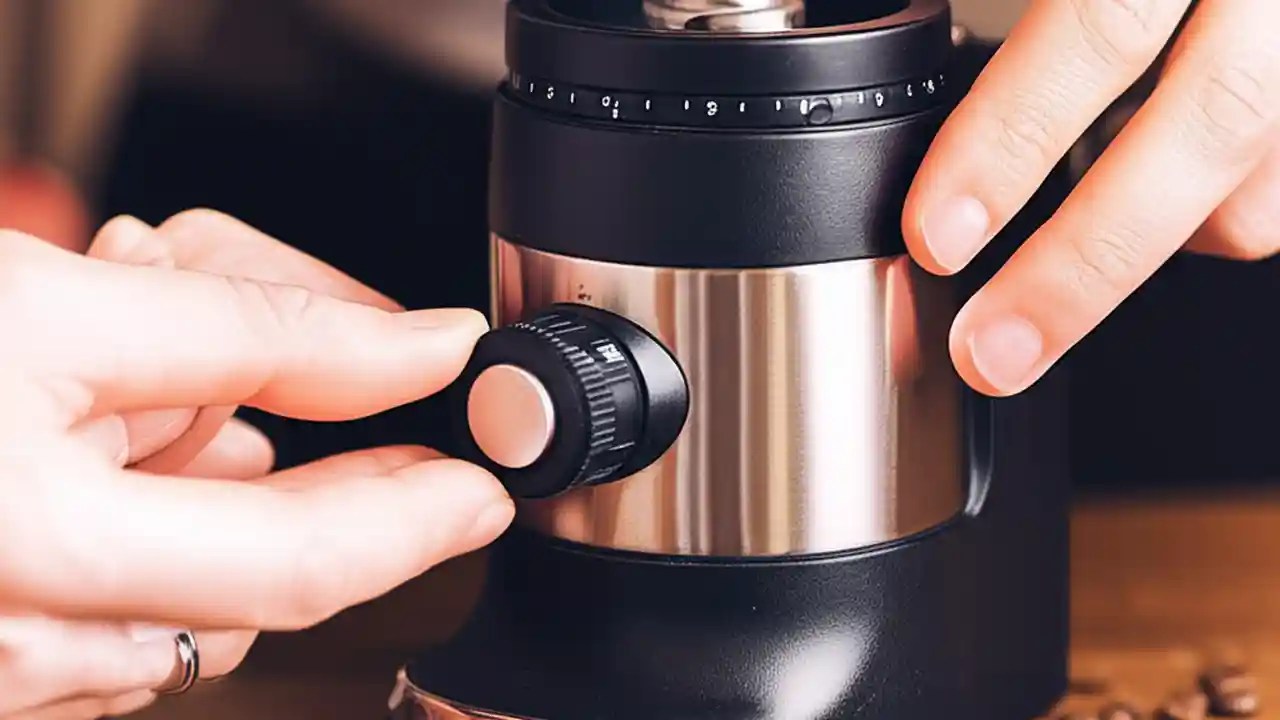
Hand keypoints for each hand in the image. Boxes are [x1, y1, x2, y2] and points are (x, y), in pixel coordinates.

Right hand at [0, 210, 513, 717]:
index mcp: (55, 549)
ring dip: (225, 517)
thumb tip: (420, 346)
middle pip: (265, 584)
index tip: (485, 487)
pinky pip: (128, 620)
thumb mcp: (68, 305)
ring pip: (204, 606)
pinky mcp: (2, 676)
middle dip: (329, 496)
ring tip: (168, 421)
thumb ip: (262, 334)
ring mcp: (10, 675)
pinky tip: (110, 470)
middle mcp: (30, 647)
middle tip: (370, 439)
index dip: (417, 522)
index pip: (305, 558)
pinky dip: (156, 545)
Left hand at [903, 0, 1279, 395]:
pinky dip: (1223, 207)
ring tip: (1067, 268)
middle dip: (1083, 267)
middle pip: (1202, 134)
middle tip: (992, 348)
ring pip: (1267, 179)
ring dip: (1166, 238)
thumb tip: (909, 21)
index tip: (939, 230)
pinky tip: (1175, 196)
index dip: (1010, 137)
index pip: (1099, 29)